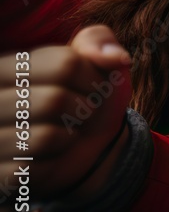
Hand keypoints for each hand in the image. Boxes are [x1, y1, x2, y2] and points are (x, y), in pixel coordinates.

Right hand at [0, 26, 131, 198]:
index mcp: (8, 64)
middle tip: (80, 113)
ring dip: (68, 138)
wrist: (91, 144)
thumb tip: (114, 57)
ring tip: (63, 132)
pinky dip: (52, 164)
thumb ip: (100, 42)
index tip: (92, 87)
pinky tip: (47, 156)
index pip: (65, 65)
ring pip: (44, 137)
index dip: (93, 80)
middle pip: (54, 101)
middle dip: (83, 110)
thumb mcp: (99, 61)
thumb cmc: (89, 96)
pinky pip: (33, 169)